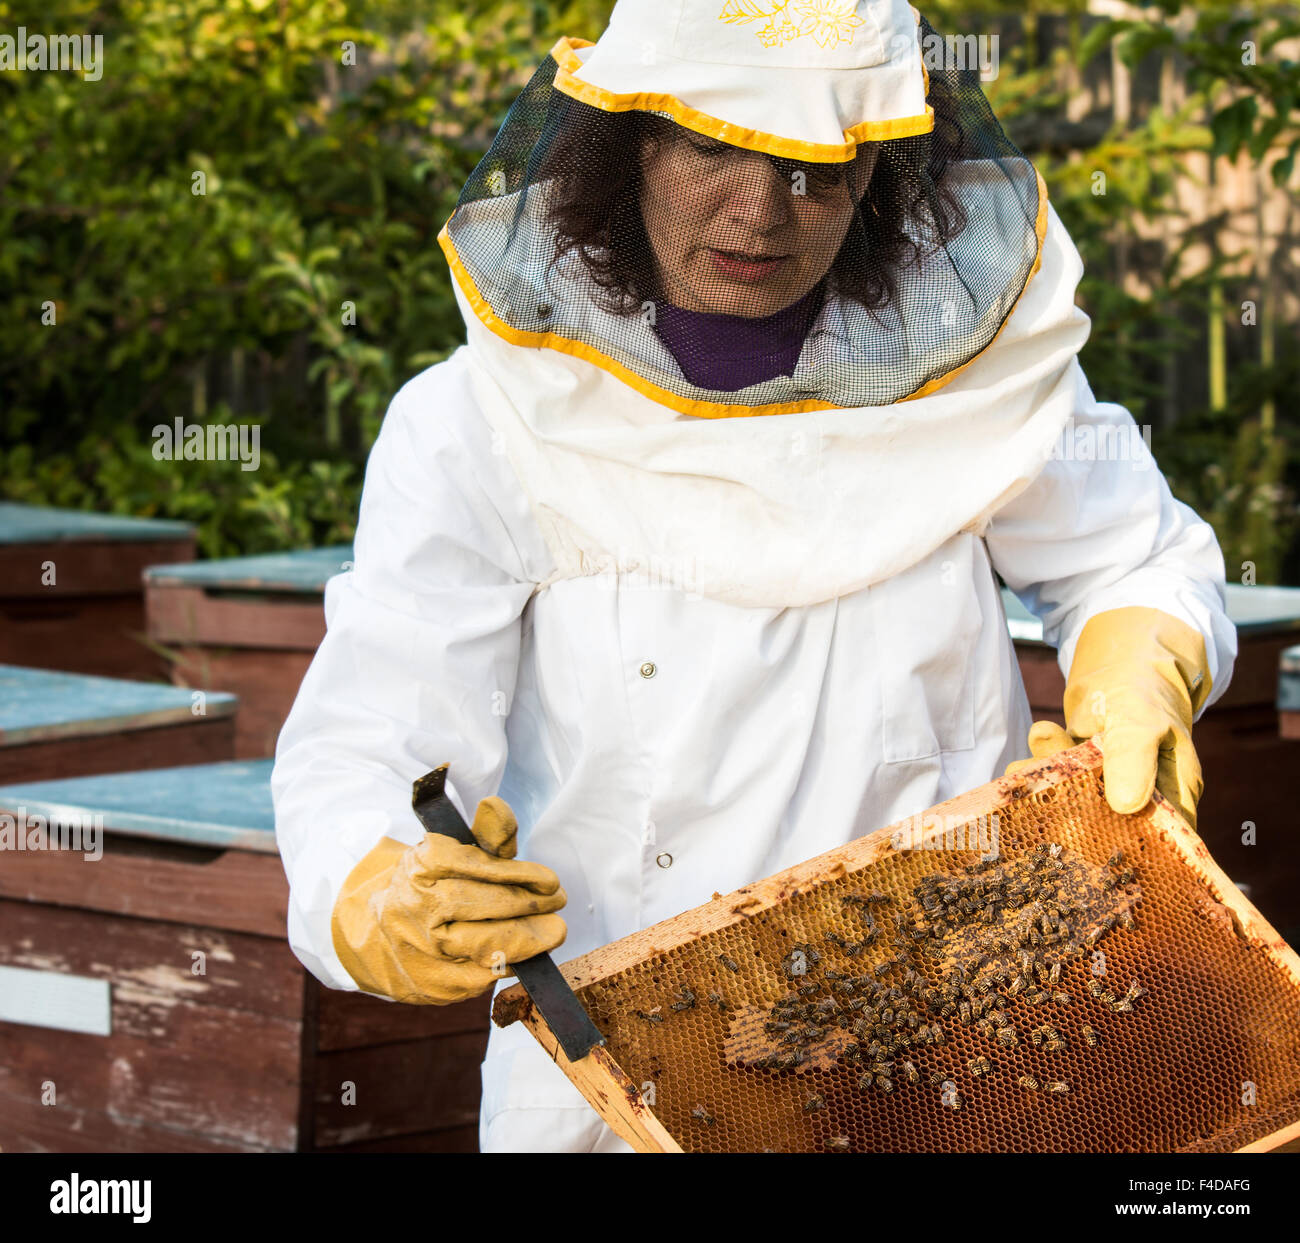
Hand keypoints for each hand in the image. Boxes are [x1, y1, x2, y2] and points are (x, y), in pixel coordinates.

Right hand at [331, 794, 566, 1003]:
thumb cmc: (430, 890)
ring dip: (528, 939)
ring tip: (552, 930)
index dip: (517, 874)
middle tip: (558, 903)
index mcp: (419, 867)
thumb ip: (483, 836)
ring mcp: (421, 951)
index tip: (550, 881)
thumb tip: (497, 808)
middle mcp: (415, 909)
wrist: (380, 938)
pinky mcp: (433, 985)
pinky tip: (526, 952)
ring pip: (484, 947)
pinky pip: (482, 977)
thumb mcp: (449, 856)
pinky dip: (510, 964)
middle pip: (481, 907)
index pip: (475, 866)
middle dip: (528, 906)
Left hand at [1003, 606, 1211, 828]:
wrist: (1120, 658)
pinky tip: (1020, 763)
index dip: (1124, 850)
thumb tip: (1127, 804)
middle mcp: (1143, 795)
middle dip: (1067, 816)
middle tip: (1036, 802)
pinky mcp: (1083, 770)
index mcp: (1173, 793)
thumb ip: (1133, 759)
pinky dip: (1037, 771)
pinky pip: (1057, 779)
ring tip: (1020, 771)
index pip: (1155, 839)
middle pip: (1107, 825)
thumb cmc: (1141, 688)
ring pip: (1075, 799)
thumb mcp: (1139, 721)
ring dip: (1045, 787)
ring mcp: (1109, 783)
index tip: (1082, 850)